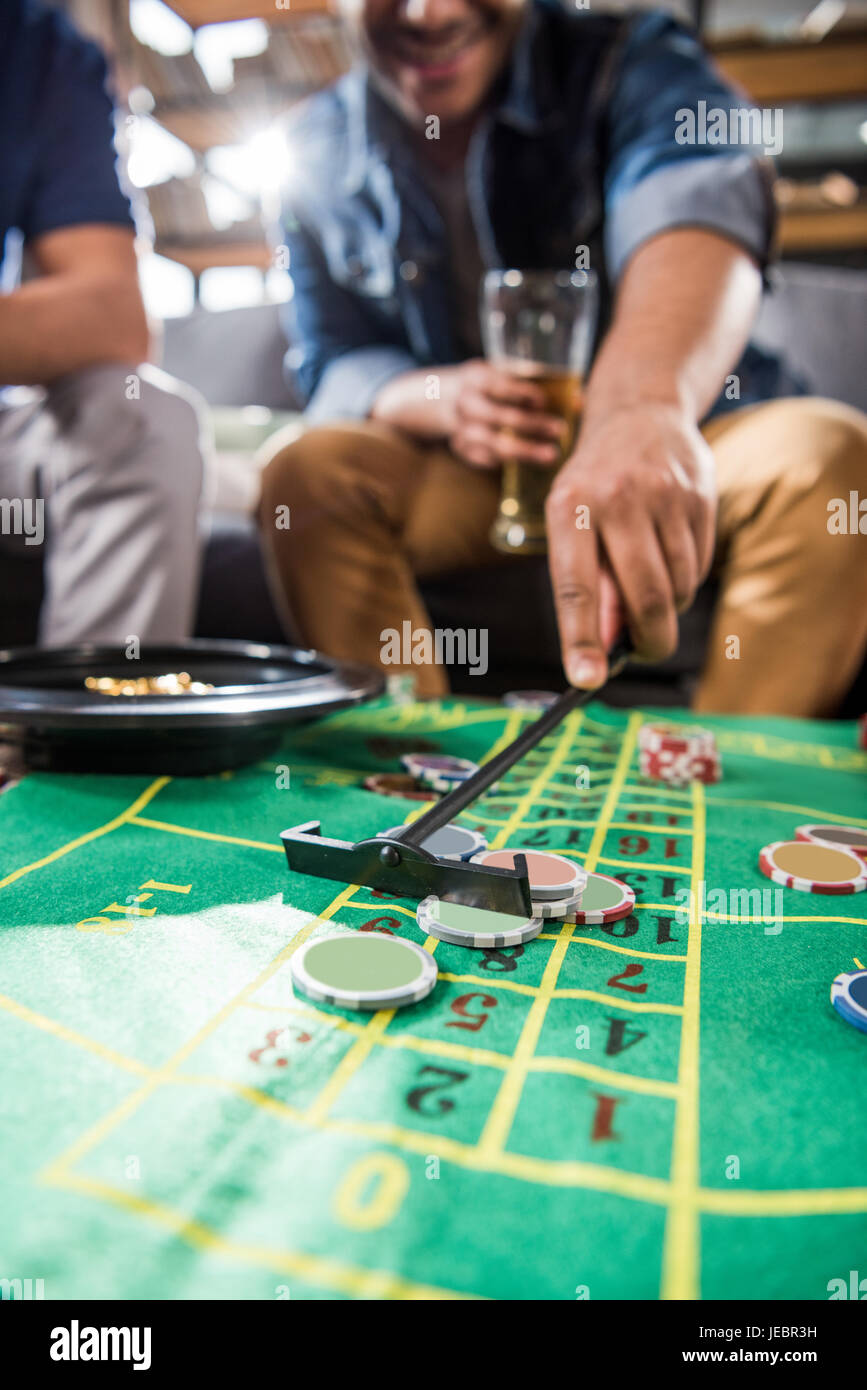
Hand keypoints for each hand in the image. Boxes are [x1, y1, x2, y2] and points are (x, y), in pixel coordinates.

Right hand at [438, 359, 566, 468]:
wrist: (440, 398)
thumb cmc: (487, 385)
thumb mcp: (499, 372)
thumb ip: (532, 381)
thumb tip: (579, 398)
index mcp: (475, 378)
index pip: (497, 385)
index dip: (520, 392)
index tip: (542, 401)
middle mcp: (465, 404)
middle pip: (499, 417)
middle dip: (532, 424)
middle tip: (560, 430)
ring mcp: (460, 429)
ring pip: (494, 445)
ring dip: (525, 451)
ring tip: (551, 455)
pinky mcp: (461, 450)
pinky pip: (486, 460)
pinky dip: (508, 462)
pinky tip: (529, 465)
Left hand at [545, 402, 716, 687]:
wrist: (640, 413)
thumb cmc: (595, 485)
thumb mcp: (571, 523)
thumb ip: (587, 582)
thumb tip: (606, 646)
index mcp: (570, 507)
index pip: (575, 587)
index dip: (581, 638)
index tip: (585, 679)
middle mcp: (617, 498)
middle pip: (645, 597)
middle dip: (648, 641)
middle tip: (643, 652)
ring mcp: (665, 495)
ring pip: (679, 587)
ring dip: (669, 606)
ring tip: (650, 583)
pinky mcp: (701, 496)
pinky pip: (700, 565)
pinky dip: (687, 578)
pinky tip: (670, 553)